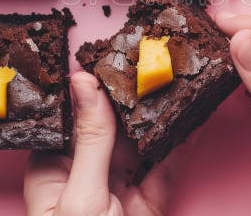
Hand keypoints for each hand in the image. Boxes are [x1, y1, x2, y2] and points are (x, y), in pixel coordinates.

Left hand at [24, 72, 188, 215]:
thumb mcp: (81, 195)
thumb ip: (91, 138)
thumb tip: (84, 82)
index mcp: (54, 166)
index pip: (74, 113)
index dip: (94, 82)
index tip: (115, 52)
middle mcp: (87, 170)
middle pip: (113, 121)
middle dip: (135, 91)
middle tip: (156, 56)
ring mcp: (119, 183)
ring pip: (144, 137)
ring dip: (162, 110)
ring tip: (181, 75)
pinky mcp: (149, 198)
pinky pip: (168, 162)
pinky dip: (183, 139)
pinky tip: (196, 115)